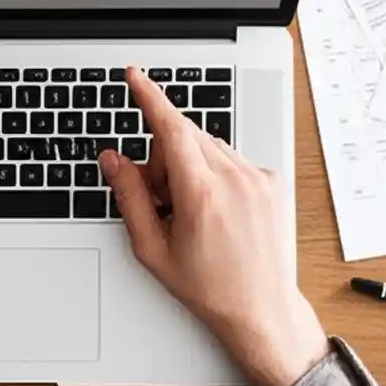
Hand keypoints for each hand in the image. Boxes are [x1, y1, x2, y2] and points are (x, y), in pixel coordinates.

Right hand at [99, 67, 326, 385]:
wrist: (260, 309)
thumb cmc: (208, 287)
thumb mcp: (153, 248)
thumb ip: (129, 196)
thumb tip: (113, 160)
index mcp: (202, 195)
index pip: (170, 128)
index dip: (148, 97)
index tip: (134, 76)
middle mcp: (235, 179)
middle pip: (184, 137)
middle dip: (164, 158)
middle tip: (162, 200)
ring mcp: (258, 179)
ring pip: (208, 147)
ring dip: (190, 166)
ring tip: (193, 211)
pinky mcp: (272, 181)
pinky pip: (232, 159)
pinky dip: (216, 174)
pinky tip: (217, 210)